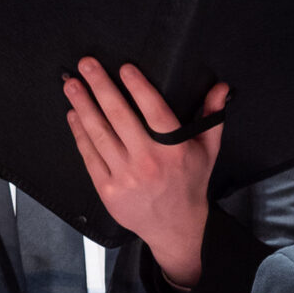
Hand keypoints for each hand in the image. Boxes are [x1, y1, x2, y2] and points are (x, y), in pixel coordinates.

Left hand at [64, 62, 226, 285]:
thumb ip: (212, 117)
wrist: (174, 227)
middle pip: (119, 116)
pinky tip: (74, 115)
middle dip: (100, 87)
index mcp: (174, 149)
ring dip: (83, 106)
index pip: (154, 111)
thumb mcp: (208, 150)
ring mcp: (125, 177)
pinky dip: (80, 134)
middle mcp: (148, 161)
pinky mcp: (108, 190)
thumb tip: (221, 88)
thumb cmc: (189, 184)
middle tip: (86, 64)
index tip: (124, 67)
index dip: (138, 87)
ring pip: (100, 134)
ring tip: (72, 85)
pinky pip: (90, 156)